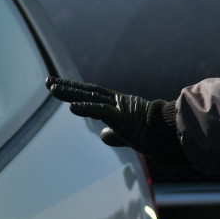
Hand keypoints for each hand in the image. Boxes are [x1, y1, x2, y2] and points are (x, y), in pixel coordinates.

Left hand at [45, 76, 186, 167]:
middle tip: (48, 82)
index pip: (91, 95)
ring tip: (52, 89)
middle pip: (87, 91)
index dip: (74, 90)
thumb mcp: (128, 134)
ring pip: (90, 97)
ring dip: (70, 93)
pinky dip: (86, 108)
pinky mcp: (123, 117)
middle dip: (66, 87)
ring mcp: (119, 108)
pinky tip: (71, 107)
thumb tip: (103, 136)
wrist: (172, 136)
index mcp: (118, 105)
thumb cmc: (154, 135)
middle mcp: (117, 102)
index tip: (57, 86)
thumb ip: (115, 134)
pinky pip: (101, 111)